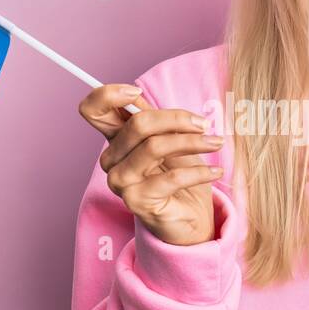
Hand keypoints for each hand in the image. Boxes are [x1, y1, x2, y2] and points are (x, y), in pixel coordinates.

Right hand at [77, 83, 224, 246]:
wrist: (189, 216)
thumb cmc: (179, 174)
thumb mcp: (170, 140)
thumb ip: (156, 119)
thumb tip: (142, 94)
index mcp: (116, 139)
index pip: (92, 110)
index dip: (108, 94)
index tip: (137, 92)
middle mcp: (111, 159)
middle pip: (136, 124)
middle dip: (176, 119)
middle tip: (204, 124)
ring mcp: (121, 181)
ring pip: (154, 147)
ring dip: (192, 142)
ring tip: (216, 143)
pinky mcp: (137, 202)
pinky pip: (171, 177)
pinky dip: (199, 171)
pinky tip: (216, 171)